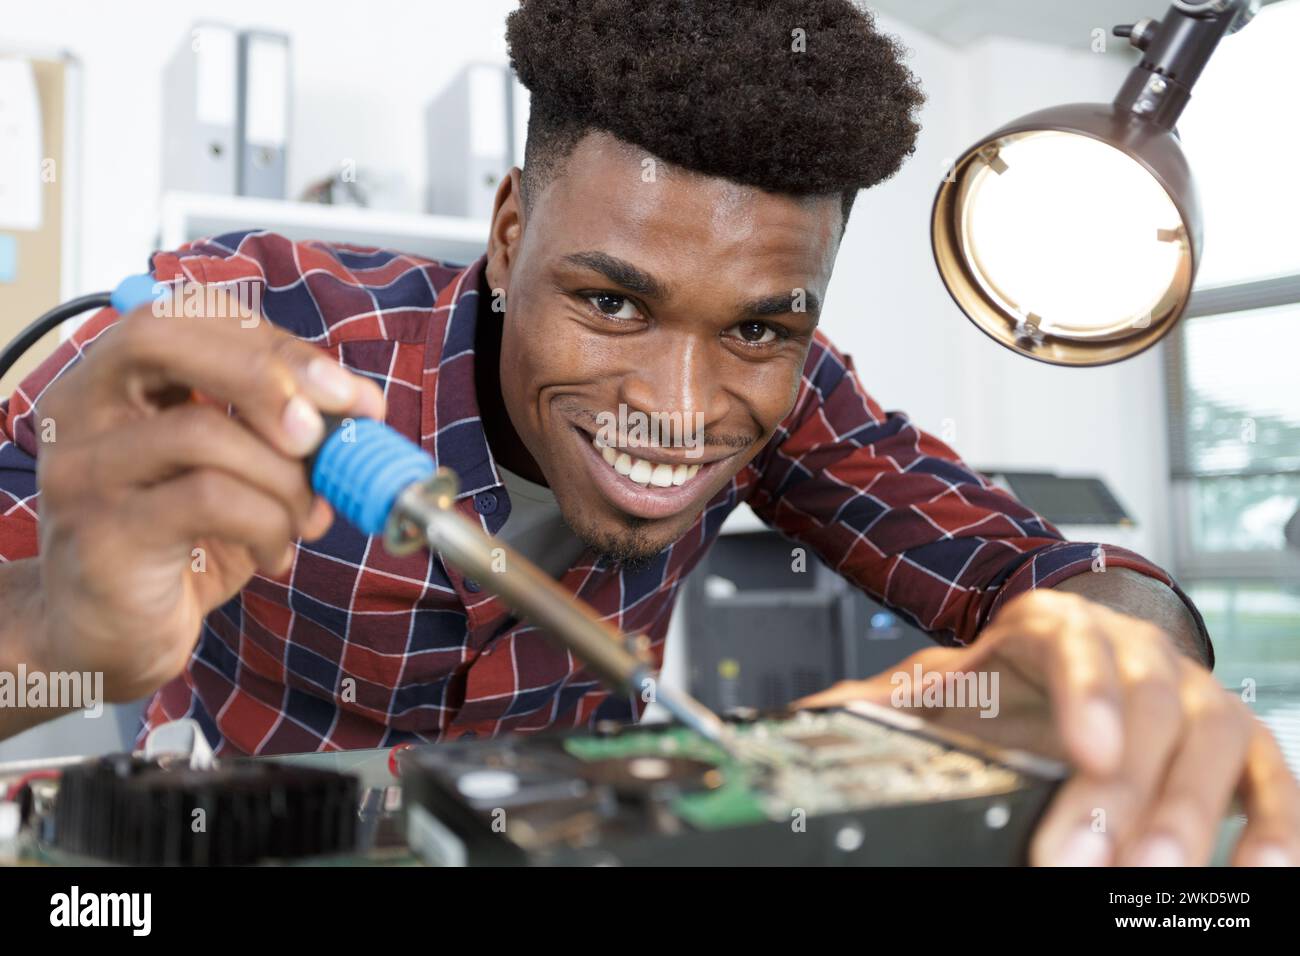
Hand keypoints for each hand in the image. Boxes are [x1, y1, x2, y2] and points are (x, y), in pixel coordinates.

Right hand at [31, 289, 384, 700]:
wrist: (110, 638)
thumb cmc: (181, 544)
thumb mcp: (240, 470)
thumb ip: (285, 428)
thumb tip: (361, 404)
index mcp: (115, 378)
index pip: (189, 314)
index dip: (276, 343)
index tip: (348, 394)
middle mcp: (82, 408)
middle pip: (164, 340)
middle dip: (266, 375)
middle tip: (322, 433)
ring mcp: (84, 468)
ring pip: (203, 430)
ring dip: (284, 478)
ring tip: (305, 519)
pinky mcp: (103, 531)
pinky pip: (208, 499)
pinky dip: (268, 524)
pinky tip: (277, 554)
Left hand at [794, 588, 1299, 866]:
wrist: (1070, 650)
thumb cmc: (1006, 679)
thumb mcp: (946, 679)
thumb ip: (890, 701)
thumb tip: (809, 723)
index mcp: (1055, 625)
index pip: (1077, 647)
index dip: (1087, 696)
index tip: (1082, 752)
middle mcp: (1137, 648)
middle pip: (1146, 704)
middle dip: (1122, 789)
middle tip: (1090, 861)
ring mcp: (1195, 691)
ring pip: (1210, 741)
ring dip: (1190, 815)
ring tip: (1157, 881)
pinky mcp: (1238, 739)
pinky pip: (1270, 777)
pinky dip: (1274, 825)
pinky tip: (1259, 874)